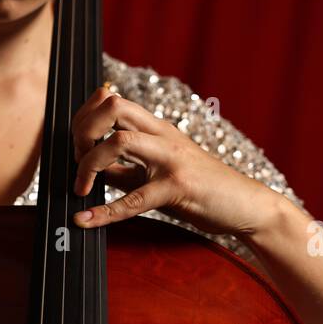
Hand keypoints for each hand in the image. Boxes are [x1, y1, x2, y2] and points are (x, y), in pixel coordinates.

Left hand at [70, 86, 288, 238]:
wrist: (247, 205)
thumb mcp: (157, 173)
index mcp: (157, 128)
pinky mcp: (177, 187)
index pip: (111, 103)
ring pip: (119, 141)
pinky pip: (133, 199)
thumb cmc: (202, 190)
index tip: (77, 148)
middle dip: (82, 130)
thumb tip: (92, 173)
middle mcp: (162, 135)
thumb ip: (126, 169)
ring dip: (89, 163)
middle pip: (113, 106)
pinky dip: (104, 212)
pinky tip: (85, 220)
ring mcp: (170, 158)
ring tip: (80, 188)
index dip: (84, 120)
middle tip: (75, 160)